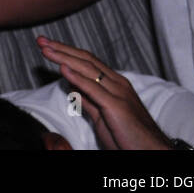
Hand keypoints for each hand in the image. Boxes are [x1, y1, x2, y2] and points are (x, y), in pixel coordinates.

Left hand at [37, 36, 172, 149]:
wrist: (153, 151)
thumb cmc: (129, 136)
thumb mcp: (102, 115)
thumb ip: (88, 99)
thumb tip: (71, 85)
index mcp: (115, 84)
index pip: (87, 61)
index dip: (66, 51)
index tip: (47, 46)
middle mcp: (118, 84)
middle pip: (85, 60)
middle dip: (61, 49)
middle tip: (41, 41)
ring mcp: (118, 94)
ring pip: (88, 70)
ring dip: (64, 57)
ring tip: (46, 50)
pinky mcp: (117, 107)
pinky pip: (94, 89)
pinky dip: (77, 77)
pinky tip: (63, 69)